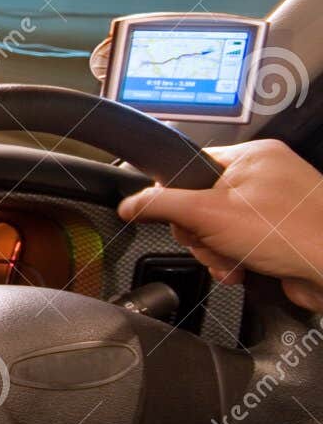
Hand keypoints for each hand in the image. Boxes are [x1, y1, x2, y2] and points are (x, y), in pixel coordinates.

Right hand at [117, 139, 322, 310]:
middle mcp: (266, 176)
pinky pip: (240, 244)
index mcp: (252, 156)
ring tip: (234, 260)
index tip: (180, 216)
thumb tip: (130, 203)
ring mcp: (276, 207)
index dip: (178, 196)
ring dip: (218, 252)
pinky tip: (245, 268)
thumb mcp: (208, 213)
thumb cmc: (293, 233)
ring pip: (219, 229)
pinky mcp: (280, 235)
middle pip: (202, 204)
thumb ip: (162, 205)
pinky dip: (236, 261)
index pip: (192, 167)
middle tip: (212, 240)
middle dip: (202, 234)